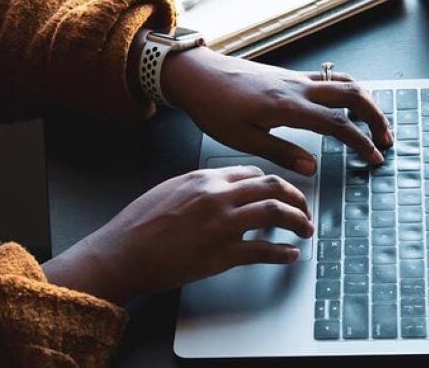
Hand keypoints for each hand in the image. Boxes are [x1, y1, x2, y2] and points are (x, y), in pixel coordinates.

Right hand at [42, 166, 312, 303]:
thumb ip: (200, 186)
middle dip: (296, 197)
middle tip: (304, 209)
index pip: (253, 173)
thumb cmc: (139, 224)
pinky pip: (263, 250)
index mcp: (205, 178)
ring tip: (306, 229)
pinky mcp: (222, 254)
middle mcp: (218, 196)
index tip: (280, 193)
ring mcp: (222, 224)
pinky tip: (290, 255)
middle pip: (272, 187)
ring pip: (275, 213)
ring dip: (298, 221)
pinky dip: (282, 253)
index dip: (273, 183)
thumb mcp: (170, 190)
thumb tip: (223, 189)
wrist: (122, 253)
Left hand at [161, 47, 392, 175]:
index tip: (374, 158)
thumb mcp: (243, 139)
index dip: (361, 142)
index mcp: (288, 107)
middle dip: (376, 117)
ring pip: (344, 82)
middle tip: (385, 139)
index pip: (338, 124)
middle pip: (352, 95)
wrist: (198, 76)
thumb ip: (281, 153)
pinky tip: (345, 104)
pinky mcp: (289, 75)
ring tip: (374, 122)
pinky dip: (347, 90)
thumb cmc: (214, 108)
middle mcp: (298, 88)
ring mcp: (295, 78)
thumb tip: (312, 168)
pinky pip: (328, 78)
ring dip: (365, 101)